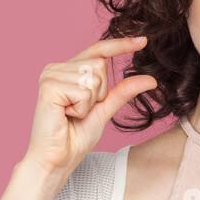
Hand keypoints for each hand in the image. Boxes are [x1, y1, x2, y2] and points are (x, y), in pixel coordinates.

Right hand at [25, 35, 157, 177]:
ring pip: (93, 78)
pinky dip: (80, 108)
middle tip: (80, 111)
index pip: (98, 51)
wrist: (57, 159)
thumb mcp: (104, 110)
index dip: (121, 45)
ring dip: (89, 103)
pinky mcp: (48, 86)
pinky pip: (83, 91)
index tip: (144, 41)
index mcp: (68, 71)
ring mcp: (50, 75)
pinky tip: (65, 115)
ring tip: (70, 114)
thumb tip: (150, 79)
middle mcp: (57, 68)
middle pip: (99, 64)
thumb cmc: (75, 138)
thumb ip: (122, 92)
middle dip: (99, 93)